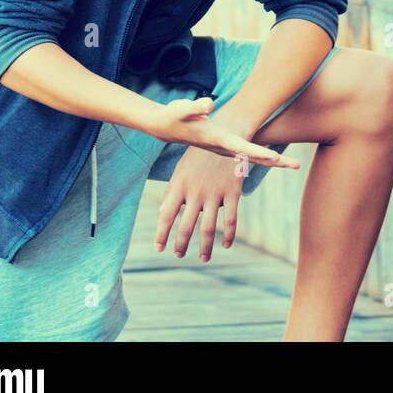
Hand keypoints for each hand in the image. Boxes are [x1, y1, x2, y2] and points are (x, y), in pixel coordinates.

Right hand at [152, 96, 299, 169]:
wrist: (168, 127)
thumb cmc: (175, 116)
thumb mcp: (182, 109)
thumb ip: (195, 107)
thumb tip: (210, 103)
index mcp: (217, 140)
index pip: (241, 147)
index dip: (258, 152)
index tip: (275, 157)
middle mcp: (225, 147)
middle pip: (253, 156)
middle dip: (275, 161)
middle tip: (296, 165)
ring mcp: (228, 147)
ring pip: (254, 156)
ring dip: (274, 160)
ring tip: (295, 164)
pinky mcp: (228, 144)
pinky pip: (249, 151)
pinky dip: (264, 154)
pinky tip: (279, 157)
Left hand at [155, 145, 248, 260]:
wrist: (228, 133)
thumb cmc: (200, 154)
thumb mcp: (181, 170)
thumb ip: (172, 192)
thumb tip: (162, 214)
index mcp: (180, 185)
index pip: (166, 215)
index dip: (162, 234)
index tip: (159, 249)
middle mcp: (196, 192)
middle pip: (186, 226)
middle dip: (181, 244)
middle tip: (178, 255)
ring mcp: (215, 193)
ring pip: (208, 228)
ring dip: (204, 247)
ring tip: (202, 258)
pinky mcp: (233, 192)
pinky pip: (231, 220)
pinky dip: (228, 235)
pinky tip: (226, 245)